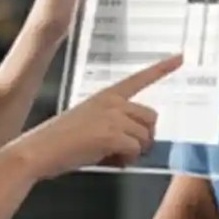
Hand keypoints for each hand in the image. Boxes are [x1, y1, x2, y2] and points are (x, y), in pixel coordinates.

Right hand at [8, 54, 182, 180]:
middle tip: (126, 151)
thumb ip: (114, 125)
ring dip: (134, 152)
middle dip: (144, 137)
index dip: (162, 68)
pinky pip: (135, 150)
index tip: (180, 57)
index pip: (139, 78)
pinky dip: (126, 160)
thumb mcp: (89, 124)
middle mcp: (112, 102)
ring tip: (111, 156)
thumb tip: (136, 143)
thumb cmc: (61, 142)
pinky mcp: (111, 135)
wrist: (38, 151)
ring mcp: (112, 116)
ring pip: (145, 137)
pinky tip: (109, 161)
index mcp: (106, 95)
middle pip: (151, 118)